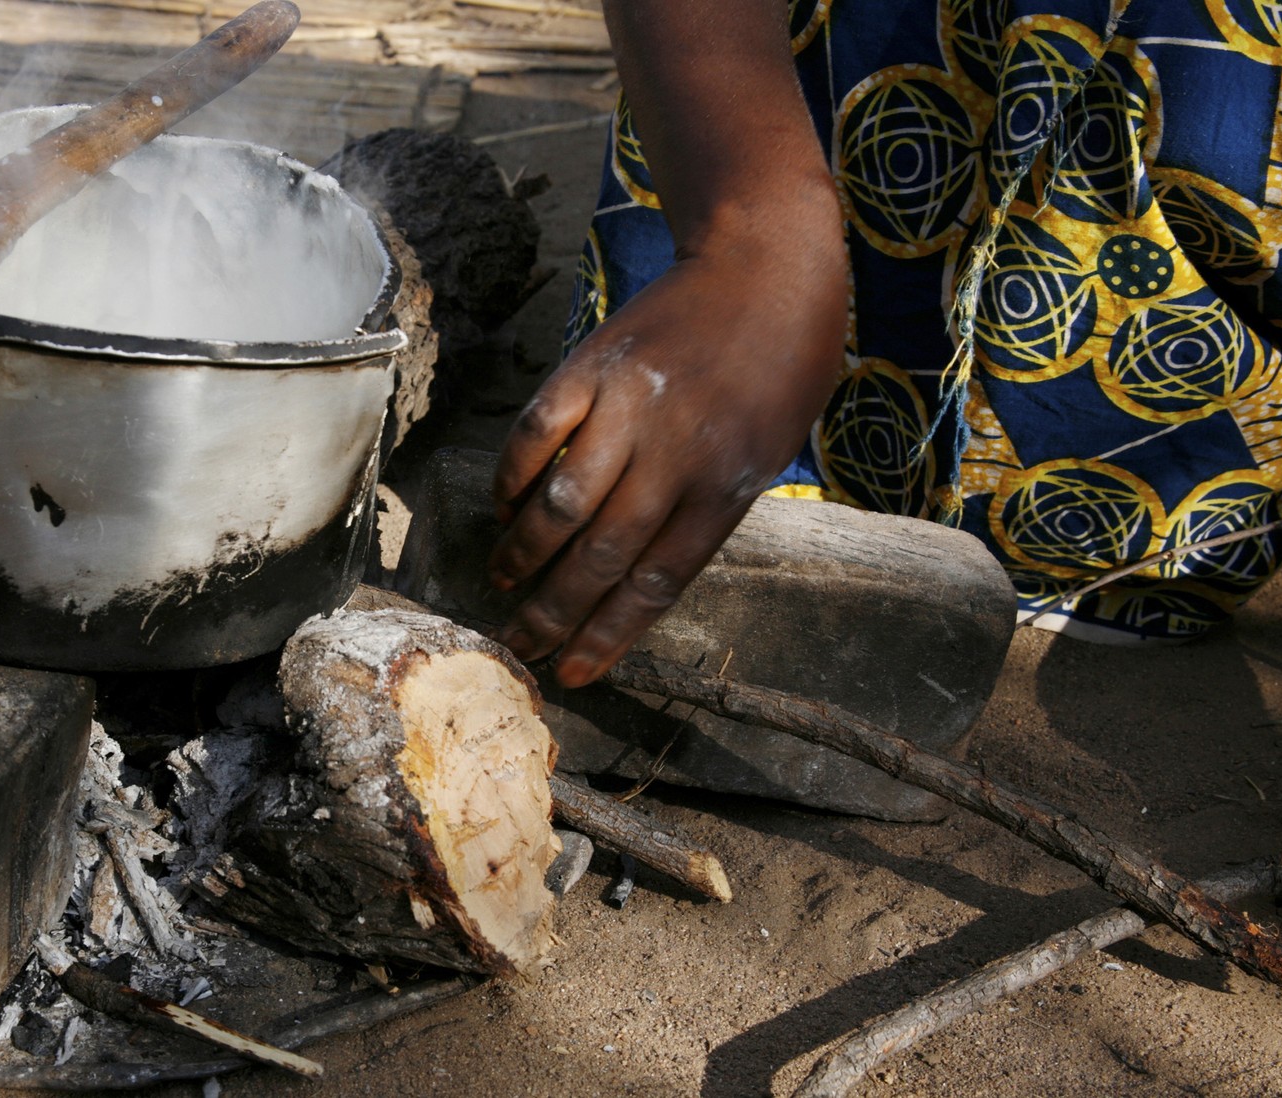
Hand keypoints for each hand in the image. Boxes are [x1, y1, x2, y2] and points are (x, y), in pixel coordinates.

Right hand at [488, 225, 845, 687]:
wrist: (766, 263)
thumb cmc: (780, 366)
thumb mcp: (770, 451)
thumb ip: (708, 509)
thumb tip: (640, 573)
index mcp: (726, 487)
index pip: (656, 582)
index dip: (608, 635)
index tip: (572, 672)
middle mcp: (675, 453)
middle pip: (600, 555)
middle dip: (553, 611)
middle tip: (521, 642)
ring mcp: (629, 405)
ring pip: (560, 502)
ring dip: (523, 552)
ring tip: (501, 581)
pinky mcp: (592, 364)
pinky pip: (536, 432)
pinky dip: (512, 476)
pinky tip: (503, 507)